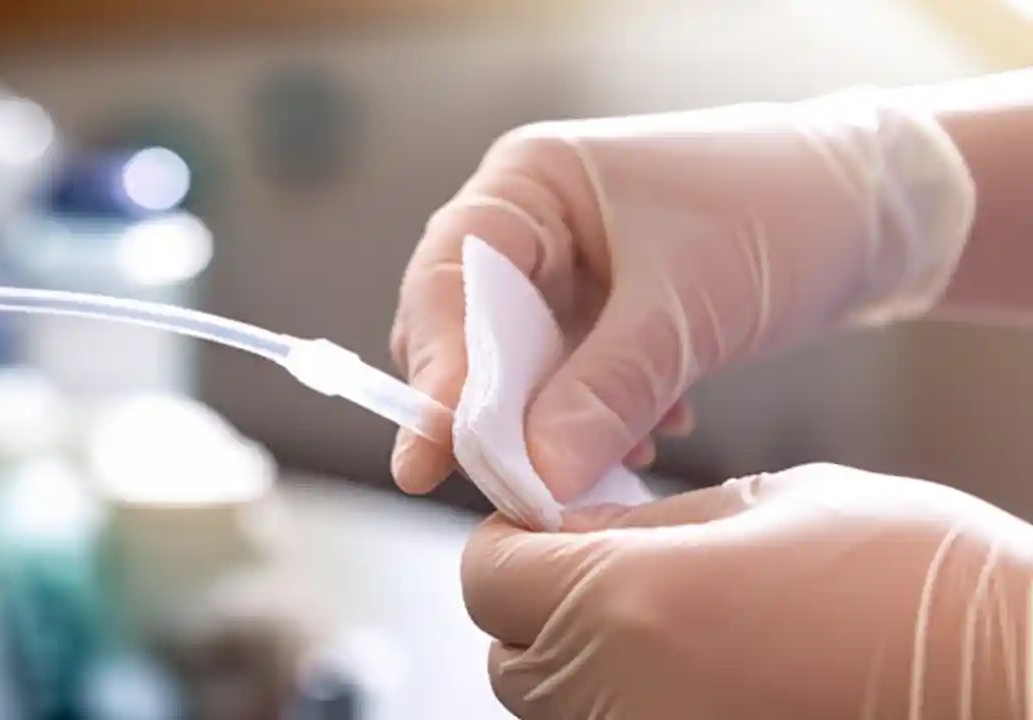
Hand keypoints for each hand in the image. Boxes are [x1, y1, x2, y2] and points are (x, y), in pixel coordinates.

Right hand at [390, 94, 972, 498]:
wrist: (878, 210)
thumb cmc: (784, 216)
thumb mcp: (686, 309)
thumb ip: (602, 394)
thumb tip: (532, 479)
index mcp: (532, 182)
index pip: (449, 278)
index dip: (437, 369)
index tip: (432, 454)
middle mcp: (534, 219)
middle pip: (466, 326)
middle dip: (487, 408)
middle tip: (500, 483)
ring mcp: (567, 265)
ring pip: (520, 363)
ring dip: (550, 423)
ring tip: (593, 467)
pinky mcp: (604, 307)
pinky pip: (570, 376)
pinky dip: (597, 416)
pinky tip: (654, 430)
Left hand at [462, 463, 1032, 718]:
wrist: (1016, 683)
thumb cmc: (912, 578)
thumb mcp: (768, 504)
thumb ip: (649, 522)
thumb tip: (578, 526)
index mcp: (627, 605)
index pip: (485, 576)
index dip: (511, 537)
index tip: (551, 516)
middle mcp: (616, 699)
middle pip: (508, 653)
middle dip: (536, 603)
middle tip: (606, 562)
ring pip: (552, 707)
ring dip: (576, 657)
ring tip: (662, 617)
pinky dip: (624, 698)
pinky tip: (695, 665)